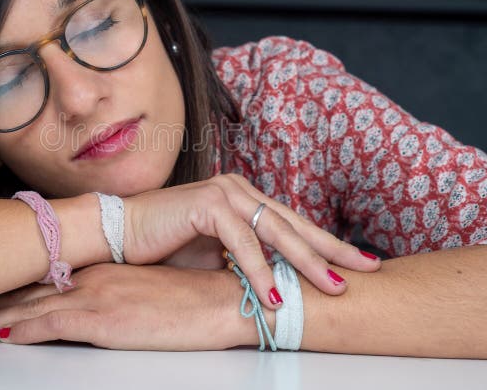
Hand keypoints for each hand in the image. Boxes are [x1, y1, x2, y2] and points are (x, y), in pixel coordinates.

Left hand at [0, 264, 260, 349]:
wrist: (220, 299)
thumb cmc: (196, 296)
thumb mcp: (154, 289)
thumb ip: (124, 292)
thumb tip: (110, 305)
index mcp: (107, 267)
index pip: (52, 274)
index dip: (21, 284)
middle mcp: (95, 276)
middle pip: (33, 289)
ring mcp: (96, 296)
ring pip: (31, 306)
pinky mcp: (102, 319)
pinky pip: (50, 326)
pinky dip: (22, 332)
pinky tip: (2, 338)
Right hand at [121, 173, 380, 306]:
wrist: (119, 235)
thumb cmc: (165, 247)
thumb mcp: (215, 256)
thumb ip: (246, 260)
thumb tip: (277, 282)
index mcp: (244, 199)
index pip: (293, 224)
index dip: (326, 245)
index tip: (357, 264)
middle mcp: (239, 190)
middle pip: (295, 224)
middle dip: (333, 249)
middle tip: (367, 268)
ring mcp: (224, 192)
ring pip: (276, 231)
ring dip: (305, 263)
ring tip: (333, 288)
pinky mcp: (207, 203)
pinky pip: (242, 242)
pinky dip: (259, 270)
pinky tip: (275, 295)